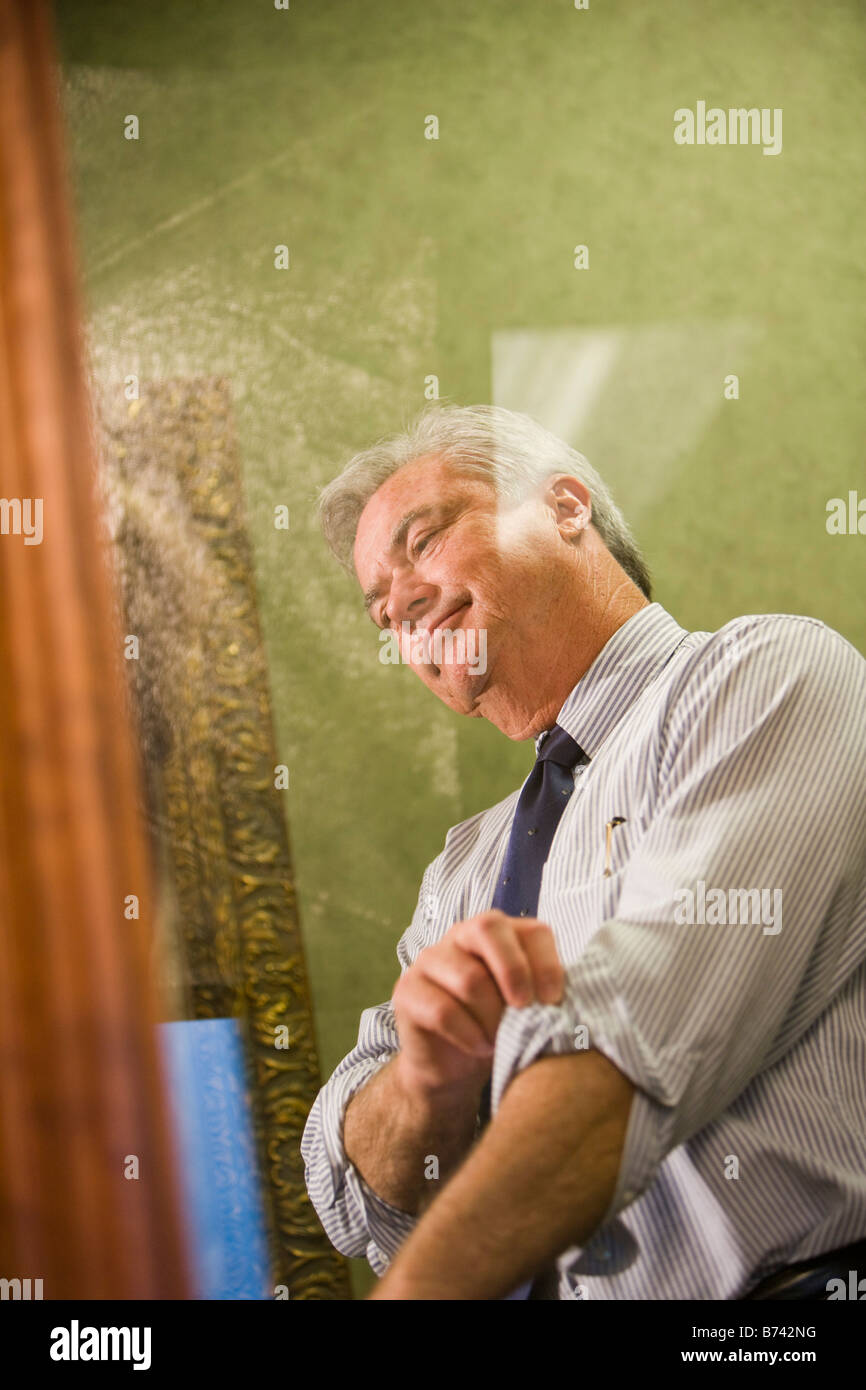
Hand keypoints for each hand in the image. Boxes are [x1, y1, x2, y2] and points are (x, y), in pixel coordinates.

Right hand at [391, 909, 563, 1094]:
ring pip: (469, 978)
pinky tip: (480, 1047)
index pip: (530, 929)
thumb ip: (541, 992)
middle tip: (524, 1009)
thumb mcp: (524, 1008)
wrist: (453, 1068)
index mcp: (499, 934)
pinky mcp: (407, 990)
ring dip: (492, 1018)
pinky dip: (470, 1035)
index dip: (546, 963)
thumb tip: (568, 998)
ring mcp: (430, 960)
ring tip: (499, 1040)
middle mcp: (461, 936)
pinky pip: (443, 1010)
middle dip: (514, 971)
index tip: (554, 1001)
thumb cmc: (497, 1029)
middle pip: (488, 928)